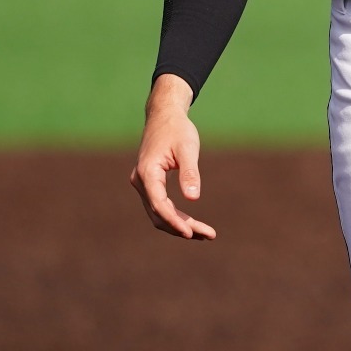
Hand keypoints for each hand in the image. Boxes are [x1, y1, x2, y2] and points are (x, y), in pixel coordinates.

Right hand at [129, 74, 216, 239]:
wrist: (164, 115)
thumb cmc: (177, 129)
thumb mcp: (188, 148)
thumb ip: (190, 172)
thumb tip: (193, 199)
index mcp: (147, 172)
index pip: (159, 204)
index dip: (174, 221)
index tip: (191, 233)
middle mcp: (140, 181)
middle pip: (159, 213)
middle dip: (182, 227)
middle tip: (209, 235)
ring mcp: (143, 184)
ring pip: (159, 213)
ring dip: (179, 225)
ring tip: (206, 234)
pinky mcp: (150, 184)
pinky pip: (160, 206)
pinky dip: (175, 217)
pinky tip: (193, 224)